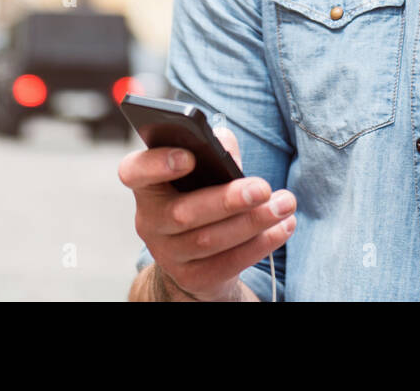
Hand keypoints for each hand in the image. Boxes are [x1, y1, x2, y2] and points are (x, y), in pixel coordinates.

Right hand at [119, 126, 296, 300]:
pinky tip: (282, 227)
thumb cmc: (202, 194)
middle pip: (182, 213)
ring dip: (253, 222)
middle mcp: (149, 220)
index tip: (190, 156)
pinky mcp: (192, 277)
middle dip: (227, 200)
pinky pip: (227, 263)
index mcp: (147, 185)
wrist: (197, 252)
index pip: (134, 171)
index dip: (158, 164)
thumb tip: (223, 142)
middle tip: (263, 188)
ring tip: (285, 204)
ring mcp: (168, 253)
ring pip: (209, 240)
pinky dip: (259, 244)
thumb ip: (212, 150)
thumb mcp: (204, 169)